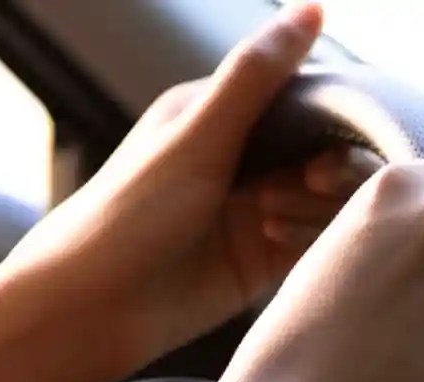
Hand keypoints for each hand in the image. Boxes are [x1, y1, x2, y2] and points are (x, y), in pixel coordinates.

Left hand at [4, 3, 377, 375]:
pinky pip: (313, 240)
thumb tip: (314, 6)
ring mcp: (252, 209)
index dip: (332, 121)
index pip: (305, 98)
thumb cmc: (127, 215)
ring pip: (325, 197)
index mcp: (218, 113)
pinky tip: (278, 244)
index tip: (329, 152)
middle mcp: (240, 156)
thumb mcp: (196, 136)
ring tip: (272, 222)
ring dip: (316, 207)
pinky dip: (310, 239)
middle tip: (314, 186)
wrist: (91, 308)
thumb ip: (257, 75)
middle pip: (322, 149)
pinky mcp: (260, 259)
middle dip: (329, 170)